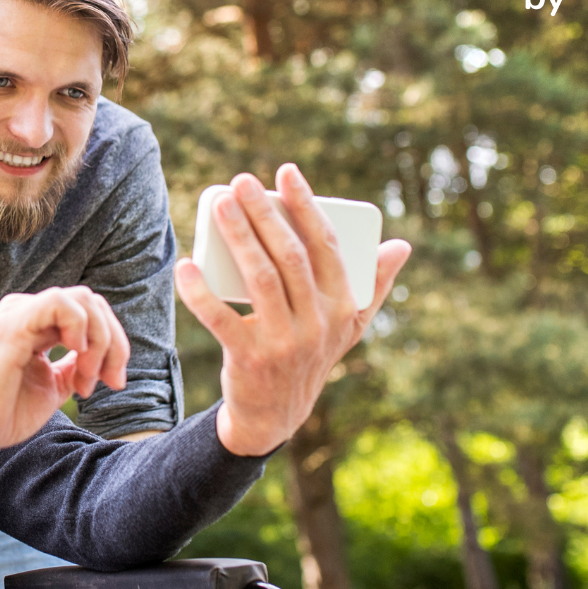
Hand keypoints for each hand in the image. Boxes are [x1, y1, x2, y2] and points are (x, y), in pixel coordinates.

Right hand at [0, 286, 129, 475]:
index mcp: (37, 327)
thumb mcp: (53, 388)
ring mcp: (19, 315)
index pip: (90, 315)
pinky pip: (58, 302)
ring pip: (82, 299)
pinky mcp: (12, 324)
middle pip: (92, 303)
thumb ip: (74, 367)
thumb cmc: (0, 414)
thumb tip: (100, 360)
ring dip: (100, 338)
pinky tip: (75, 353)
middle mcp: (28, 314)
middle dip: (114, 342)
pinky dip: (80, 326)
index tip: (113, 382)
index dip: (114, 345)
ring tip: (86, 375)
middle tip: (110, 380)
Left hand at [174, 164, 410, 456]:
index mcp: (343, 306)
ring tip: (219, 205)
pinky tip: (186, 266)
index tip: (286, 172)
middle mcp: (318, 323)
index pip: (327, 246)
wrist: (275, 416)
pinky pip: (221, 319)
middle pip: (290, 257)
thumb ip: (374, 285)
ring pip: (259, 279)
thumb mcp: (349, 326)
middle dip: (265, 214)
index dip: (306, 206)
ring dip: (238, 237)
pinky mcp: (249, 359)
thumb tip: (401, 245)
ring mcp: (284, 343)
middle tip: (241, 182)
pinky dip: (201, 293)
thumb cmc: (311, 356)